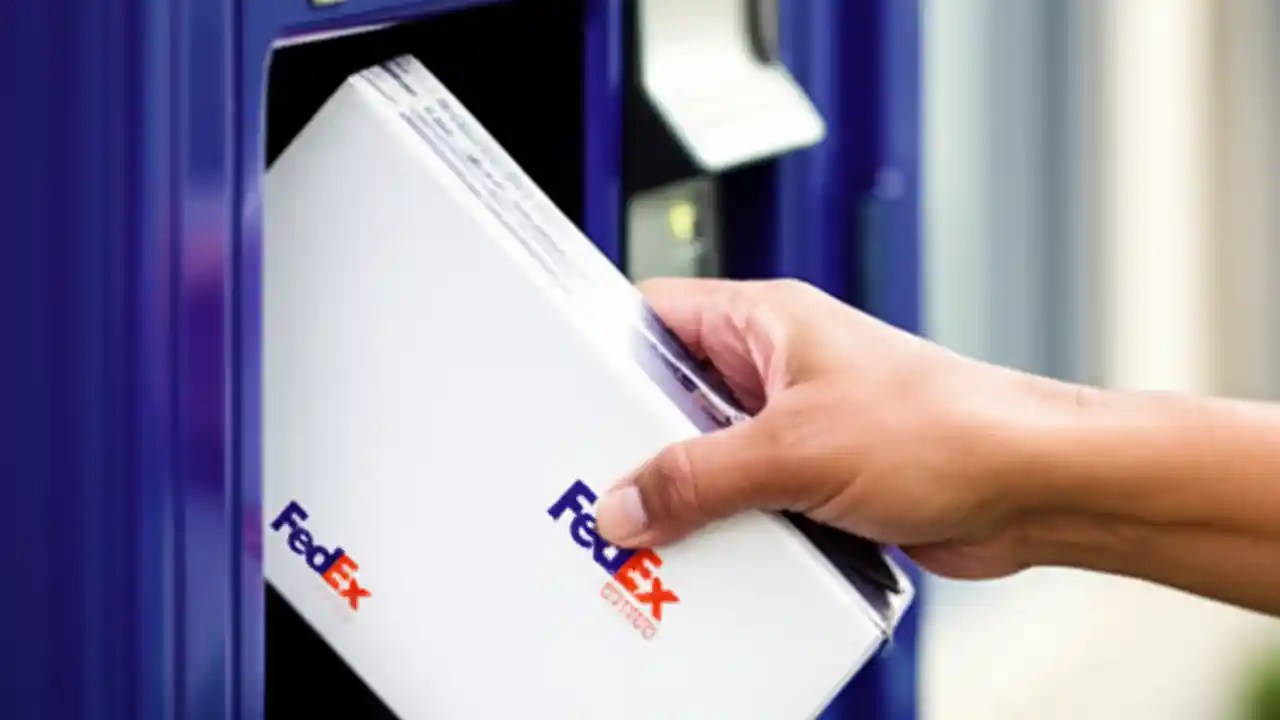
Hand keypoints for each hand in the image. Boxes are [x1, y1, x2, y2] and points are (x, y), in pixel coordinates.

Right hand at [594, 278, 1078, 579]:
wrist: (1030, 484)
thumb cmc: (945, 426)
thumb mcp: (795, 449)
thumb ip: (701, 476)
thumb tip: (629, 501)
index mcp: (766, 321)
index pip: (658, 315)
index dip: (607, 348)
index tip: (565, 388)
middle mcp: (778, 367)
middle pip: (676, 397)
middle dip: (641, 442)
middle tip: (600, 481)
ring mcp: (798, 423)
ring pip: (710, 454)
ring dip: (686, 493)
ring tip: (648, 528)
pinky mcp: (818, 476)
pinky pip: (748, 497)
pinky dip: (726, 523)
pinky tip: (708, 553)